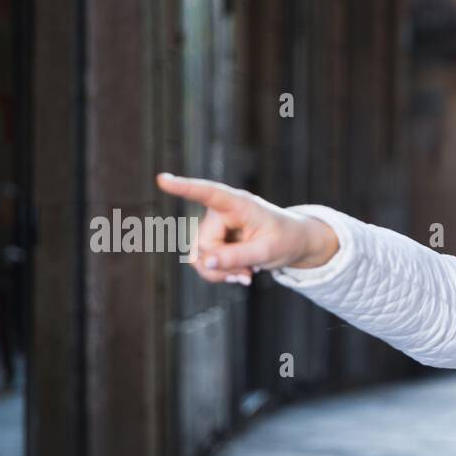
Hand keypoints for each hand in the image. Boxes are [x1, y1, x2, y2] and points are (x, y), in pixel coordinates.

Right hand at [155, 172, 338, 283]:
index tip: (163, 180)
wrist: (293, 243)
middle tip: (248, 275)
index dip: (185, 188)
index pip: (208, 193)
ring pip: (199, 256)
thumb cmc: (285, 240)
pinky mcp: (212, 241)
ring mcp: (214, 227)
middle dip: (222, 265)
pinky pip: (203, 263)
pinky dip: (218, 274)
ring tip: (246, 275)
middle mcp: (220, 212)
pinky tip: (238, 275)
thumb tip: (204, 262)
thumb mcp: (267, 251)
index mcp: (238, 204)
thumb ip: (237, 256)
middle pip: (204, 244)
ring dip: (220, 272)